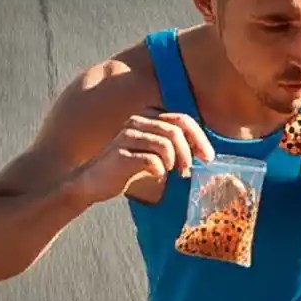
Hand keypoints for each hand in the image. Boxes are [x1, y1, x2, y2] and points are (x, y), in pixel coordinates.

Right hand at [74, 110, 214, 203]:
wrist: (93, 183)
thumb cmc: (126, 169)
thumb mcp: (153, 152)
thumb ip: (174, 146)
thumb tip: (204, 152)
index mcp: (146, 117)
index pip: (182, 119)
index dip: (199, 138)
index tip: (208, 157)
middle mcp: (136, 122)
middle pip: (176, 131)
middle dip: (188, 153)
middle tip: (187, 171)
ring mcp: (127, 136)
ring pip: (166, 144)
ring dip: (174, 162)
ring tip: (172, 173)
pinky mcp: (120, 155)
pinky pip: (152, 160)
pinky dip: (159, 171)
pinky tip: (155, 176)